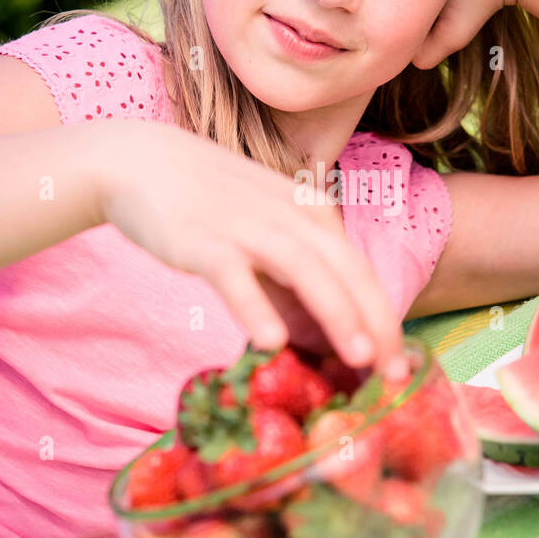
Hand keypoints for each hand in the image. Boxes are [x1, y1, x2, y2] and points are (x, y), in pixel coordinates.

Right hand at [96, 120, 408, 375]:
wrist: (140, 162)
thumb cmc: (209, 205)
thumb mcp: (265, 235)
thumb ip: (292, 283)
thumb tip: (321, 338)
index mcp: (310, 213)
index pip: (359, 271)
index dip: (384, 320)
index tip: (398, 369)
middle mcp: (288, 215)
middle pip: (346, 269)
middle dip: (376, 322)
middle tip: (394, 375)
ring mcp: (246, 225)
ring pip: (304, 268)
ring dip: (336, 311)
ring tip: (359, 356)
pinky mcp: (201, 239)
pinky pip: (234, 275)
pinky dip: (255, 306)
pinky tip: (271, 342)